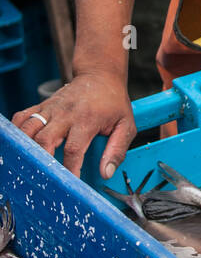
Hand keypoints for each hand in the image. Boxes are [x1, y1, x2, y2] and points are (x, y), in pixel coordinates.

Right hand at [12, 72, 136, 178]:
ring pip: (28, 128)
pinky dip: (17, 131)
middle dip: (43, 160)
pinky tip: (21, 144)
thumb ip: (117, 150)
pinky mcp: (42, 105)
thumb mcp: (126, 126)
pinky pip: (22, 117)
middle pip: (45, 139)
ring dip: (26, 147)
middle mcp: (65, 113)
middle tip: (46, 175)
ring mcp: (51, 108)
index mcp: (87, 120)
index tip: (70, 182)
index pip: (73, 149)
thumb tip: (106, 172)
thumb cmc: (114, 103)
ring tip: (31, 163)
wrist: (100, 75)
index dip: (69, 169)